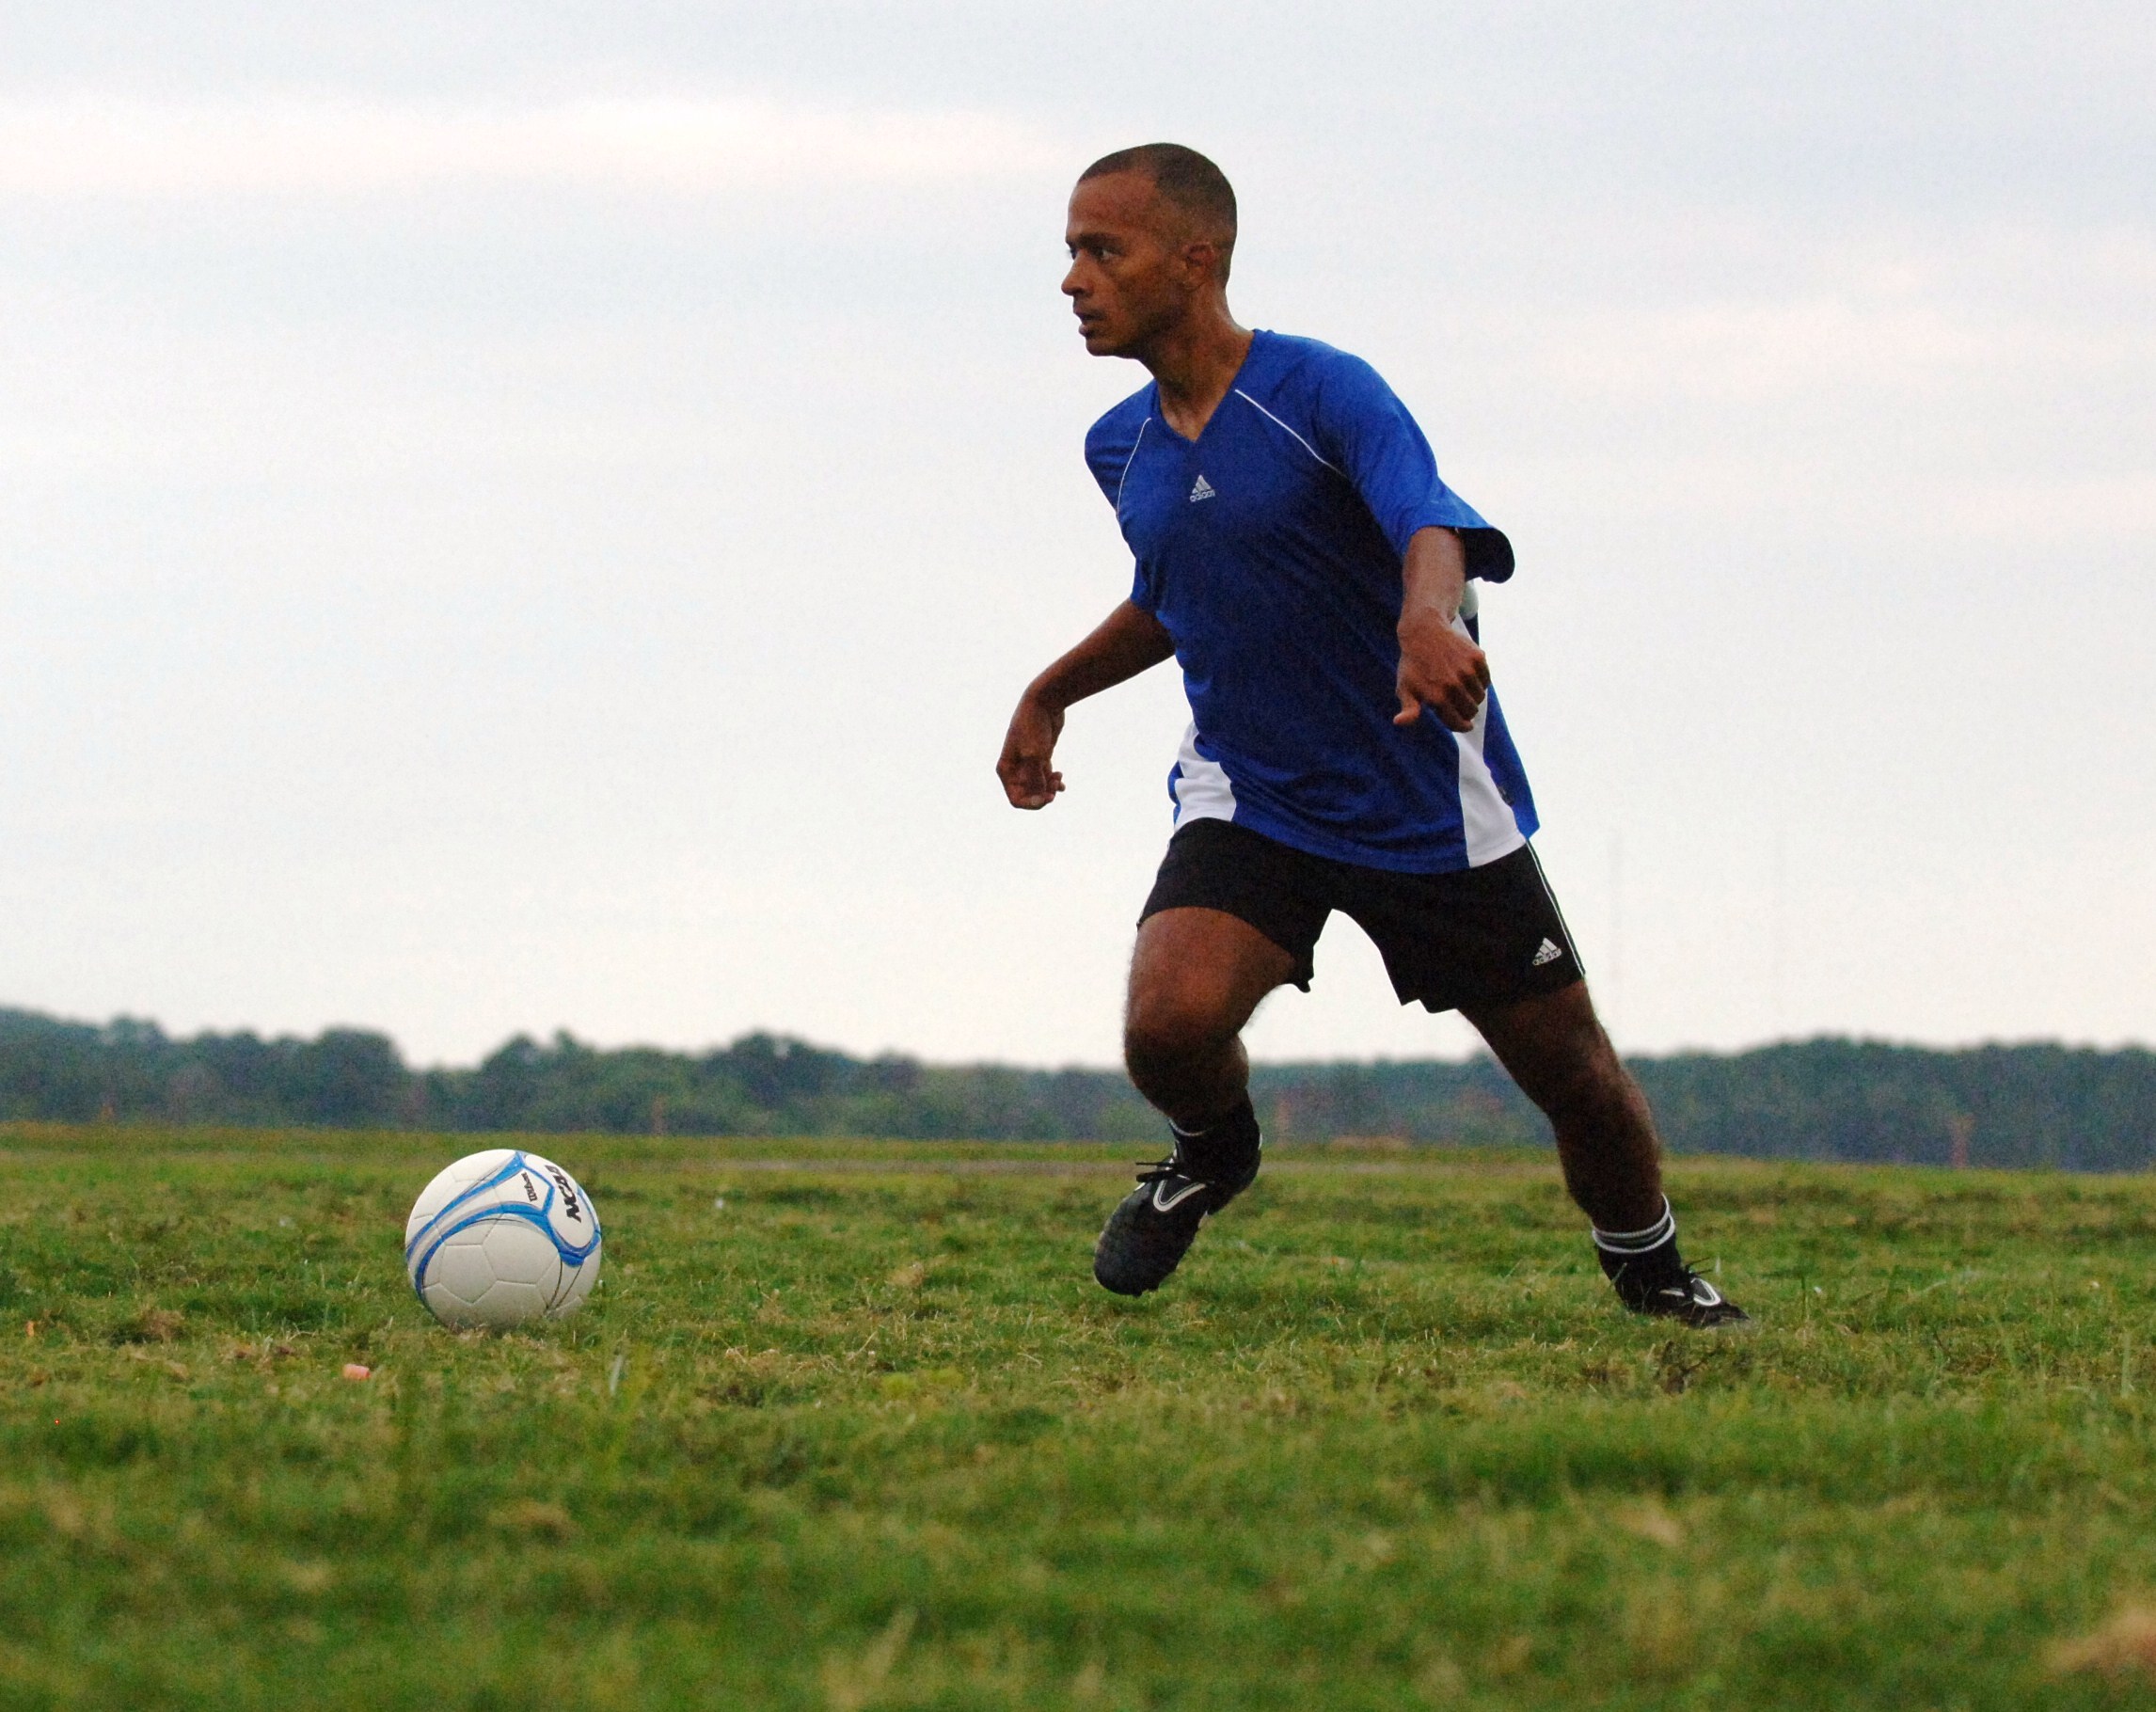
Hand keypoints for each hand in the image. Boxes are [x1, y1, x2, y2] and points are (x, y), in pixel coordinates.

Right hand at [997, 692, 1066, 808]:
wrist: (1044, 702)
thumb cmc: (1034, 727)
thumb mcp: (1034, 756)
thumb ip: (1036, 779)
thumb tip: (1040, 797)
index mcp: (1006, 769)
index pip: (1015, 799)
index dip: (1032, 803)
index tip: (1047, 798)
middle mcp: (1014, 768)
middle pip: (1028, 794)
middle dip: (1042, 795)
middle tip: (1055, 787)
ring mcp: (1027, 762)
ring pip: (1038, 787)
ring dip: (1049, 789)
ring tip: (1059, 780)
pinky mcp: (1040, 757)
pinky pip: (1044, 777)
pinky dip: (1053, 782)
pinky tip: (1061, 782)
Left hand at [1393, 608, 1490, 732]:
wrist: (1424, 631)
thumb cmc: (1413, 664)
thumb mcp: (1405, 688)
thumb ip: (1408, 709)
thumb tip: (1399, 722)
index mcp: (1437, 697)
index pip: (1458, 723)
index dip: (1461, 726)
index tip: (1465, 725)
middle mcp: (1454, 685)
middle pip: (1471, 711)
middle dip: (1465, 711)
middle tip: (1456, 702)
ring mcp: (1467, 671)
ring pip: (1480, 697)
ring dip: (1472, 696)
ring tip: (1459, 687)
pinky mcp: (1477, 658)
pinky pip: (1486, 680)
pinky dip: (1479, 681)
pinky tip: (1466, 675)